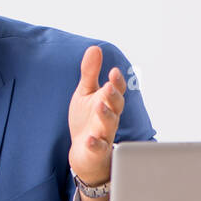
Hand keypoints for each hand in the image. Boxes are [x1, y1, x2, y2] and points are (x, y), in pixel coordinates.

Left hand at [68, 45, 125, 187]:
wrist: (85, 153)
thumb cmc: (87, 120)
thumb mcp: (86, 94)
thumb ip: (90, 73)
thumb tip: (94, 48)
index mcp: (108, 102)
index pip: (116, 90)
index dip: (116, 82)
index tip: (113, 71)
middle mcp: (109, 117)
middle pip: (116, 106)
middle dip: (113, 96)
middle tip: (109, 87)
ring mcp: (104, 134)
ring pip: (110, 125)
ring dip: (106, 115)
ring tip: (100, 106)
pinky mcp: (96, 150)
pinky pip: (98, 147)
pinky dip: (96, 143)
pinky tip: (90, 139)